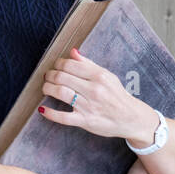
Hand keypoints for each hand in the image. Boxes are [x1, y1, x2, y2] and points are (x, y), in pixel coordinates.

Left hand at [37, 47, 157, 143]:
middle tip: (48, 76)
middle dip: (50, 75)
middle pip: (62, 77)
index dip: (58, 64)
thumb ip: (89, 64)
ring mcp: (89, 106)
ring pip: (60, 93)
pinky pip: (63, 117)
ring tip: (45, 88)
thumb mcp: (107, 76)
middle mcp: (93, 89)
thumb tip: (72, 52)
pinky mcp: (85, 121)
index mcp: (99, 76)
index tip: (55, 66)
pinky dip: (50, 113)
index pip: (70, 64)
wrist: (131, 118)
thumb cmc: (117, 95)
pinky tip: (43, 108)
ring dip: (47, 88)